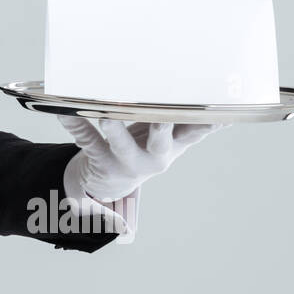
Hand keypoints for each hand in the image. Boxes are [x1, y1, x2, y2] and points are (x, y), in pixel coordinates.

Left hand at [58, 117, 229, 201]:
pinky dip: (74, 124)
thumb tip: (228, 112)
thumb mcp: (173, 141)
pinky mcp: (99, 160)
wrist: (111, 183)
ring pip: (121, 145)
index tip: (218, 109)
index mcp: (173, 147)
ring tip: (108, 115)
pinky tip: (64, 111)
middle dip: (161, 129)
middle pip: (161, 142)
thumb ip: (194, 126)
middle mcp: (153, 157)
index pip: (194, 133)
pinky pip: (86, 140)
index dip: (206, 123)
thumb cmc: (146, 148)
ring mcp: (125, 161)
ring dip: (115, 129)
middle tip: (160, 115)